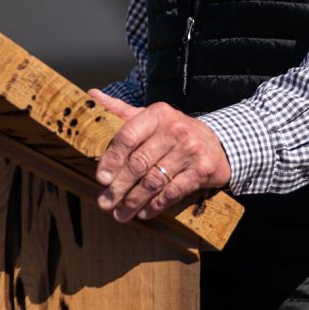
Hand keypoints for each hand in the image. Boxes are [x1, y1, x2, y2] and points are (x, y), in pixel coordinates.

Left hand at [87, 89, 231, 222]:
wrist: (216, 143)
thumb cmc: (174, 131)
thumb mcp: (151, 117)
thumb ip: (121, 110)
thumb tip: (92, 95)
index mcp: (158, 114)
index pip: (128, 136)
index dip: (112, 159)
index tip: (101, 179)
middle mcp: (175, 130)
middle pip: (139, 163)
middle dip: (119, 187)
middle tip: (104, 202)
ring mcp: (190, 150)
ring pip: (154, 181)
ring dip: (133, 201)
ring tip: (119, 214)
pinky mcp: (201, 170)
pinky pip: (173, 192)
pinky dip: (155, 205)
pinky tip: (143, 213)